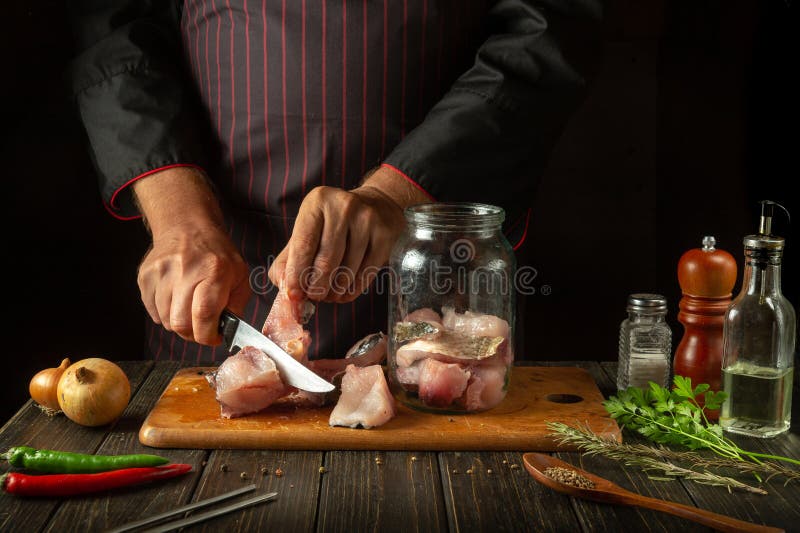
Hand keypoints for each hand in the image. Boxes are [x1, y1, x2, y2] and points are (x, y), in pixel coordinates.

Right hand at [133, 167, 250, 344]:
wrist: (187, 227)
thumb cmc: (217, 254)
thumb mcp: (240, 275)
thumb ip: (237, 305)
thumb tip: (227, 331)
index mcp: (213, 271)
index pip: (204, 315)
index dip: (208, 335)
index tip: (214, 338)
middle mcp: (184, 270)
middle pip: (180, 323)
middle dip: (192, 334)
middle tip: (201, 328)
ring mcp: (161, 273)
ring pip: (164, 320)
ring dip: (179, 323)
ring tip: (189, 309)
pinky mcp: (145, 276)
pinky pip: (152, 311)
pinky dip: (165, 313)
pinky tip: (176, 300)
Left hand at [269, 165, 430, 302]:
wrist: (377, 204)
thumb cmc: (334, 222)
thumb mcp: (308, 230)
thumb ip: (289, 259)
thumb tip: (286, 291)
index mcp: (317, 202)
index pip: (303, 244)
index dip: (296, 274)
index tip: (293, 296)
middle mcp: (343, 207)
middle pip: (326, 261)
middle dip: (317, 288)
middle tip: (314, 298)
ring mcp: (367, 220)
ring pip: (347, 272)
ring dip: (335, 292)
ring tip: (330, 295)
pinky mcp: (384, 235)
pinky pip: (366, 274)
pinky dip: (353, 290)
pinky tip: (345, 292)